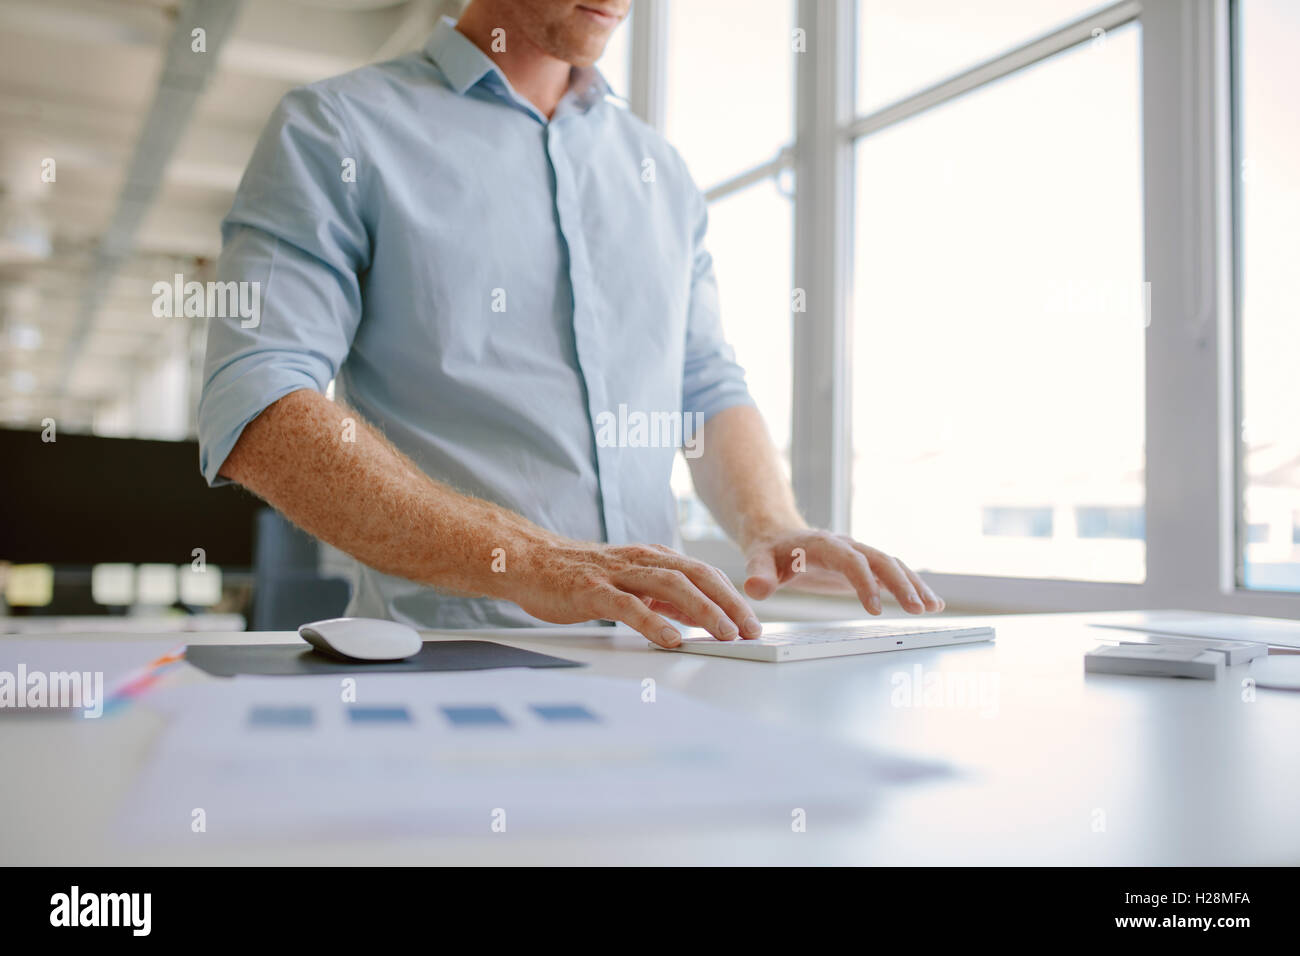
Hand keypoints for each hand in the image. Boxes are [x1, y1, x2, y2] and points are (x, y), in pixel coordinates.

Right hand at [502, 539, 762, 647]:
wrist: (530, 561)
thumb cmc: (578, 575)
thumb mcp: (629, 583)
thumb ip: (662, 597)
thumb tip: (698, 616)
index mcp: (652, 558)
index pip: (702, 573)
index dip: (731, 596)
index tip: (752, 621)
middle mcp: (639, 560)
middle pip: (696, 575)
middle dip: (728, 603)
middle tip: (750, 630)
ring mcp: (616, 574)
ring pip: (670, 586)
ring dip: (702, 610)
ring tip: (723, 634)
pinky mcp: (591, 590)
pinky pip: (628, 606)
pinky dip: (653, 622)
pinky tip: (671, 639)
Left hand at [742, 528, 943, 615]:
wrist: (777, 536)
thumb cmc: (769, 551)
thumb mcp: (758, 561)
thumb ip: (758, 574)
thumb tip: (756, 588)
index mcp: (822, 544)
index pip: (850, 560)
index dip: (864, 582)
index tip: (876, 609)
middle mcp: (846, 545)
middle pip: (880, 560)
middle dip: (901, 583)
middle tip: (918, 609)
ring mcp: (859, 554)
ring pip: (893, 565)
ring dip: (914, 585)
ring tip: (933, 608)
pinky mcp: (865, 566)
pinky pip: (893, 573)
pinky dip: (912, 586)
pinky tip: (931, 604)